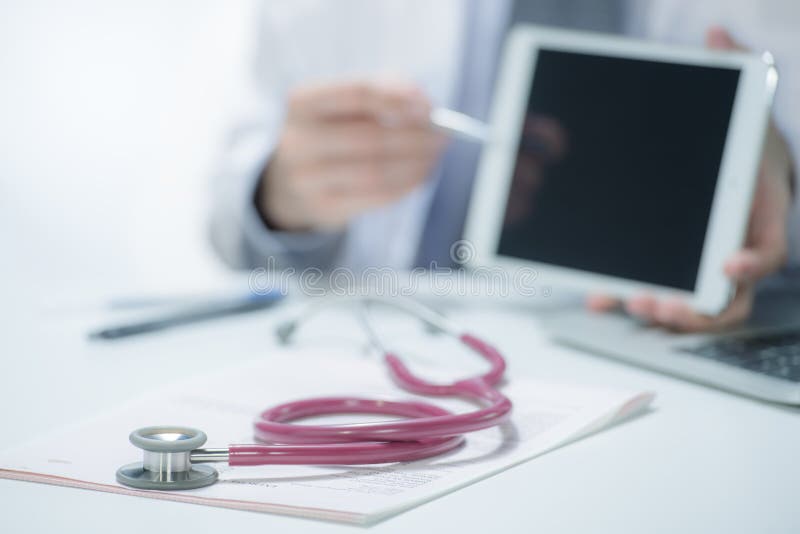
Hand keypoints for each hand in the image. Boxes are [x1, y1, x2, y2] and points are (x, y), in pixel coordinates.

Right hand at [258, 80, 445, 230]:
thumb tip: (420, 99)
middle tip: (443, 136)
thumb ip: (382, 91)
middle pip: (371, 136)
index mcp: (302, 103)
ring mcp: (307, 179)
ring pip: (376, 171)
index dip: (398, 98)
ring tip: (435, 156)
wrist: (288, 183)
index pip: (357, 93)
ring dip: (416, 163)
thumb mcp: (341, 105)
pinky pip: (376, 196)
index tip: (429, 106)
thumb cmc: (328, 133)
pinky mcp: (323, 208)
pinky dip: (406, 185)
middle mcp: (299, 141)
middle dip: (416, 136)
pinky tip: (421, 175)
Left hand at [587, 27, 794, 331]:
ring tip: (631, 304)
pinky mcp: (676, 269)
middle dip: (697, 309)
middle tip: (661, 305)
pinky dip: (628, 298)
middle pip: (730, 299)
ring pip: (696, 307)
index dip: (752, 264)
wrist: (734, 161)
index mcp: (761, 215)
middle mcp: (737, 249)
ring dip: (664, 312)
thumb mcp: (745, 103)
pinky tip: (600, 298)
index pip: (769, 250)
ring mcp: (706, 265)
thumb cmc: (744, 142)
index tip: (728, 266)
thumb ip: (734, 68)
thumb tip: (716, 34)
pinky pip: (658, 292)